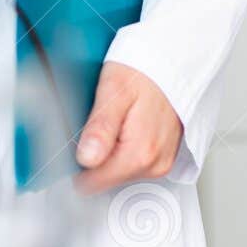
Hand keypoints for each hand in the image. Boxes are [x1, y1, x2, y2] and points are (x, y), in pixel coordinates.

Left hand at [74, 61, 182, 194]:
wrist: (174, 62)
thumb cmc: (144, 71)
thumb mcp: (113, 90)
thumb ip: (100, 128)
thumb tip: (86, 159)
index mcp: (140, 152)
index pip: (92, 183)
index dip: (76, 166)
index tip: (73, 145)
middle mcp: (154, 163)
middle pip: (106, 179)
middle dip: (95, 156)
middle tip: (98, 122)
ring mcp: (161, 162)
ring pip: (119, 172)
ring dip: (111, 152)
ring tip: (115, 120)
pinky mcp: (164, 157)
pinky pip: (134, 163)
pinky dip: (125, 148)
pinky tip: (126, 126)